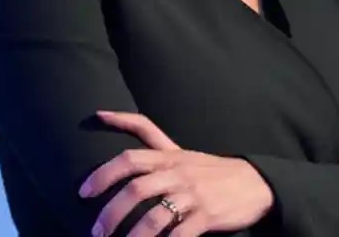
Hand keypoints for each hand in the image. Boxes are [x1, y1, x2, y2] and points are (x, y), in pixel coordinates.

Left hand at [80, 110, 273, 236]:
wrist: (255, 183)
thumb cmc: (208, 168)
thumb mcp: (176, 148)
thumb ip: (143, 131)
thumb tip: (100, 113)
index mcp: (168, 157)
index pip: (129, 159)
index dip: (103, 174)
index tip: (83, 192)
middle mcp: (178, 174)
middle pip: (136, 189)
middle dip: (111, 214)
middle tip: (96, 232)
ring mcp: (193, 196)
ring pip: (155, 217)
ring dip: (133, 236)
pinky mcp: (208, 217)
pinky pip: (180, 235)